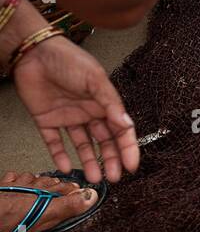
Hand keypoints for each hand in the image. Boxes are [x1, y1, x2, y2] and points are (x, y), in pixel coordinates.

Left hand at [12, 36, 139, 183]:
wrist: (35, 53)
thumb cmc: (70, 61)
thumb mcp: (96, 80)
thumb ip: (111, 105)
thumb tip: (127, 126)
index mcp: (104, 103)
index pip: (121, 131)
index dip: (127, 148)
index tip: (131, 166)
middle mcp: (89, 113)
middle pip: (103, 141)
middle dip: (110, 160)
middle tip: (114, 178)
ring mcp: (68, 118)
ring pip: (81, 145)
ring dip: (88, 161)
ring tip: (93, 178)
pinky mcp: (47, 120)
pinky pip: (54, 142)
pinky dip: (59, 155)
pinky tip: (65, 167)